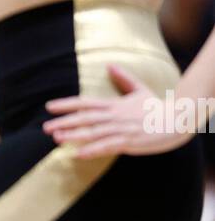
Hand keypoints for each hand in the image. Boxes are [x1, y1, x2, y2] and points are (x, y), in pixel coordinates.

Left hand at [43, 65, 192, 156]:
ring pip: (93, 132)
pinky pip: (107, 146)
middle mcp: (114, 116)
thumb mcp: (140, 89)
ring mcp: (121, 129)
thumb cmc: (157, 106)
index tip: (49, 107)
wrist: (177, 119)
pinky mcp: (129, 142)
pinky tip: (78, 154)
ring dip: (74, 135)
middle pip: (84, 118)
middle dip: (64, 122)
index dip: (66, 104)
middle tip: (45, 127)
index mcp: (114, 104)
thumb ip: (124, 78)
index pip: (85, 103)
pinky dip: (92, 150)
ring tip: (56, 138)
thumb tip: (110, 65)